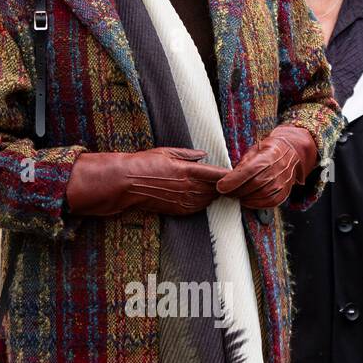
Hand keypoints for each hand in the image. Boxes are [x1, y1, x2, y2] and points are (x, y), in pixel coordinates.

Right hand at [65, 147, 223, 216]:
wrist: (128, 183)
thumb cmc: (145, 164)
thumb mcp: (167, 152)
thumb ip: (188, 155)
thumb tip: (203, 155)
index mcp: (189, 171)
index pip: (217, 174)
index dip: (227, 174)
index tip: (234, 172)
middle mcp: (189, 188)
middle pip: (216, 189)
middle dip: (222, 185)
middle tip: (228, 182)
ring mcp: (184, 200)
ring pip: (208, 200)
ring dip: (213, 195)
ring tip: (216, 189)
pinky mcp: (177, 210)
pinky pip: (197, 208)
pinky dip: (203, 203)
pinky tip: (201, 197)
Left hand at [216, 125, 318, 207]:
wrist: (291, 153)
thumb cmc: (268, 151)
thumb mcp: (254, 150)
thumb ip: (243, 164)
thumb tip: (228, 177)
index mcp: (268, 155)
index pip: (249, 170)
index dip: (233, 180)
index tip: (220, 186)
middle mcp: (278, 169)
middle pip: (254, 185)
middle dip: (236, 191)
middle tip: (225, 192)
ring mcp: (283, 181)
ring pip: (261, 195)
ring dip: (245, 198)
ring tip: (235, 196)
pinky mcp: (285, 191)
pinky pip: (270, 202)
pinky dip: (256, 204)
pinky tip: (247, 201)